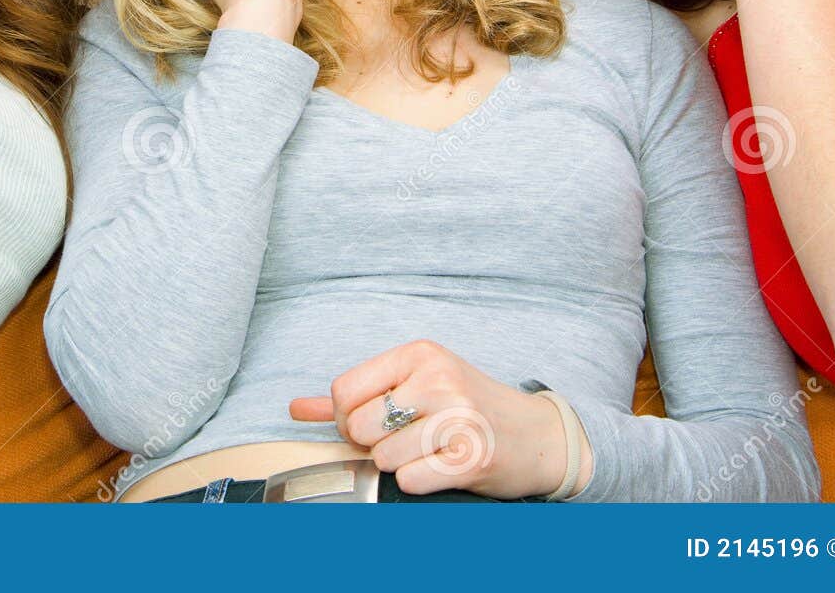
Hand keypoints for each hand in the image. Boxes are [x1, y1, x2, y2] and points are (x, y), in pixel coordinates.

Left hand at [288, 339, 580, 499]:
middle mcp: (439, 379)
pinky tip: (443, 466)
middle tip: (403, 437)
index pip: (344, 389)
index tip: (372, 420)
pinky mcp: (471, 458)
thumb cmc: (469, 407)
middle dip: (371, 442)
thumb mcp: (415, 384)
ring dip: (399, 463)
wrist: (537, 436)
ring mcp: (458, 418)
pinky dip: (419, 481)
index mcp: (421, 353)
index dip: (346, 416)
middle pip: (358, 426)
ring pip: (382, 457)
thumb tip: (297, 408)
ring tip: (430, 449)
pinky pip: (408, 481)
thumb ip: (355, 395)